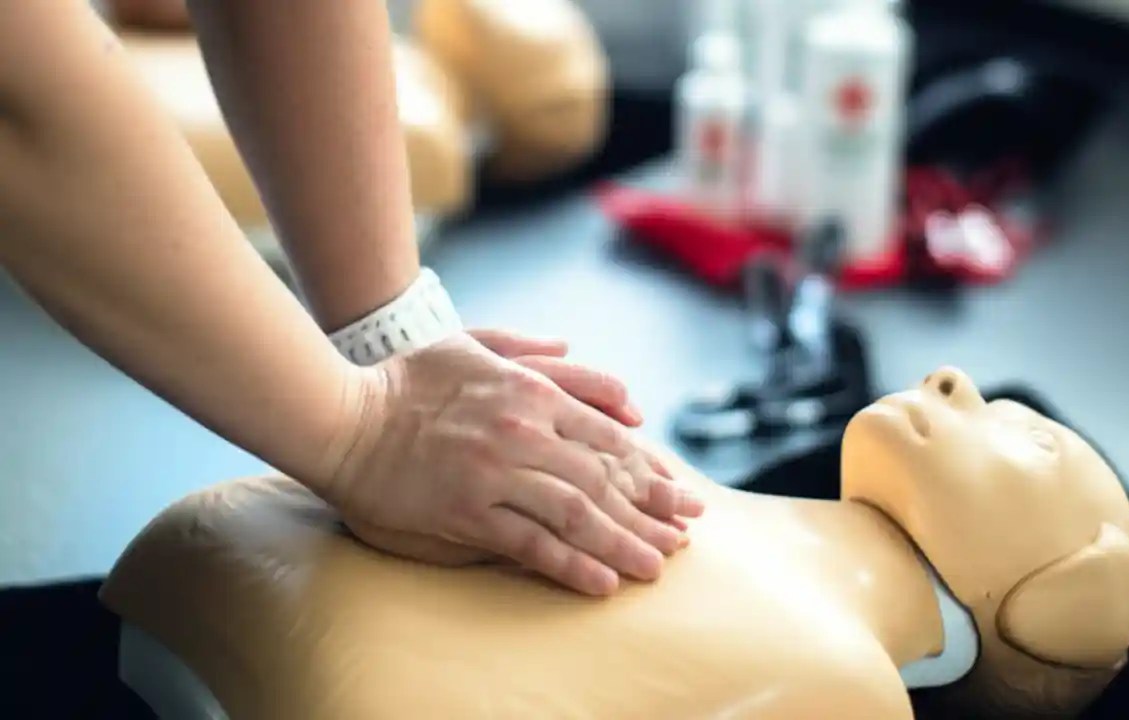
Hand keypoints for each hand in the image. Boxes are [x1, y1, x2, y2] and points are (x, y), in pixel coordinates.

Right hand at [321, 332, 703, 595]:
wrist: (342, 415)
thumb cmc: (406, 379)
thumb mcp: (470, 343)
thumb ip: (527, 347)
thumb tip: (571, 347)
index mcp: (531, 391)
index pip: (608, 436)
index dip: (649, 469)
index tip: (678, 492)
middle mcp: (524, 432)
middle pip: (606, 478)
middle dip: (652, 509)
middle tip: (686, 535)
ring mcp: (497, 474)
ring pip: (579, 514)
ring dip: (624, 543)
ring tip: (657, 567)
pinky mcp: (468, 513)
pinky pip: (531, 544)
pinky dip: (572, 564)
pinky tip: (603, 583)